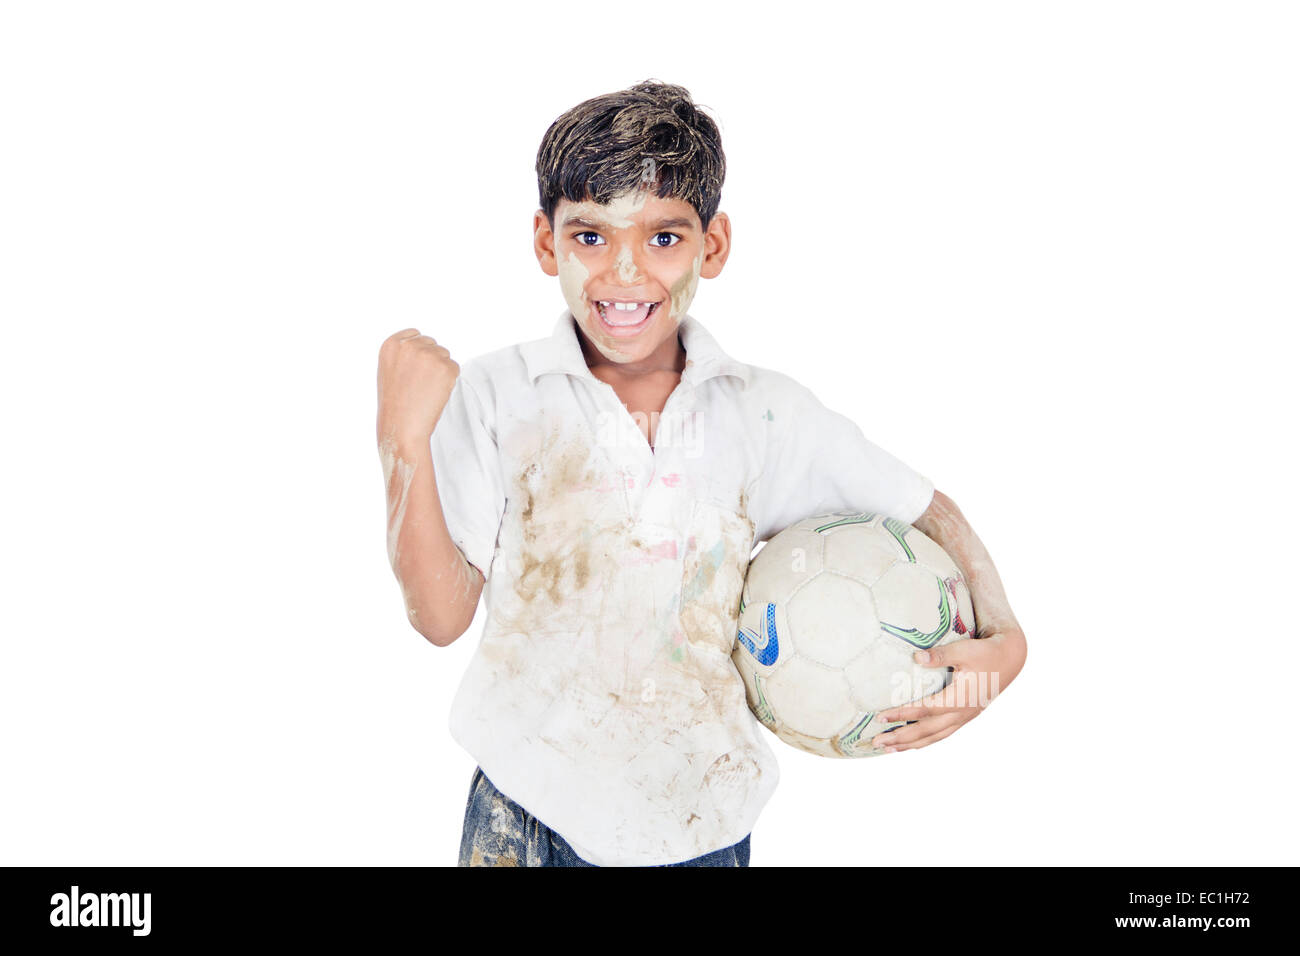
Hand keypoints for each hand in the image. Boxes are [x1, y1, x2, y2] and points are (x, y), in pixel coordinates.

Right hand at [376, 328, 459, 444]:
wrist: (402, 426)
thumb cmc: (395, 404)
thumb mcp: (389, 370)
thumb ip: (404, 354)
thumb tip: (426, 344)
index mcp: (391, 345)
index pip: (415, 334)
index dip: (418, 352)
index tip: (414, 369)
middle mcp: (409, 346)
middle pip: (432, 344)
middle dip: (430, 360)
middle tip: (420, 384)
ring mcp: (428, 356)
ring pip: (444, 355)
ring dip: (440, 371)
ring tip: (425, 390)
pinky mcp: (445, 368)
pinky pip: (454, 368)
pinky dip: (449, 381)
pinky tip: (435, 393)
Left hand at [871, 628, 1025, 752]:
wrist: (1010, 659)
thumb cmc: (986, 653)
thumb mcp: (964, 650)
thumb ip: (940, 655)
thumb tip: (916, 657)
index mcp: (959, 699)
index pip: (924, 710)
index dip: (901, 714)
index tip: (880, 717)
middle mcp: (961, 713)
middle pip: (926, 731)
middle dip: (900, 738)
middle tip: (877, 742)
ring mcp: (964, 717)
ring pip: (934, 737)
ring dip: (911, 744)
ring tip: (890, 749)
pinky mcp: (966, 716)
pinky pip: (943, 734)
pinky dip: (926, 741)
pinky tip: (914, 744)